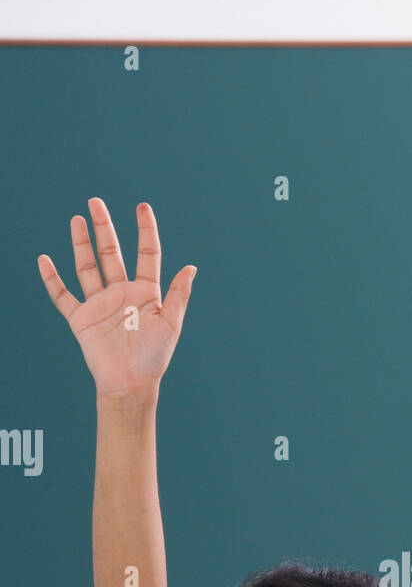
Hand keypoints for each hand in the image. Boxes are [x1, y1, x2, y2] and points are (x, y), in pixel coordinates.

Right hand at [37, 198, 195, 397]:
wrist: (130, 384)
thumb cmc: (154, 357)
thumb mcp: (171, 324)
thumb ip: (179, 294)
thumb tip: (191, 267)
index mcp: (146, 293)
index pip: (146, 254)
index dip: (145, 230)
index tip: (142, 207)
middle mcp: (121, 294)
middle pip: (111, 253)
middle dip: (104, 227)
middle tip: (95, 202)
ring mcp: (100, 304)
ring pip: (87, 267)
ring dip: (81, 244)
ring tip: (77, 219)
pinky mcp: (81, 319)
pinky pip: (63, 296)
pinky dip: (52, 279)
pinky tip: (45, 260)